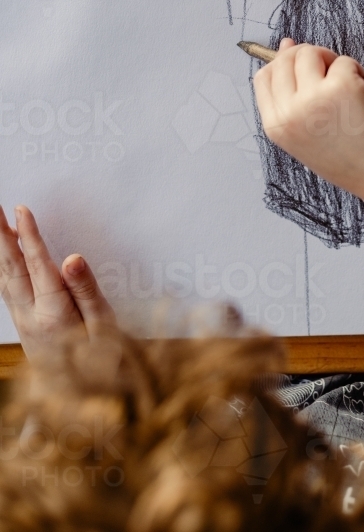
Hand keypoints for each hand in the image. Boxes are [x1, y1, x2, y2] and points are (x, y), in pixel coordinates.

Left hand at [0, 205, 114, 359]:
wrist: (85, 402)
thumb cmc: (102, 363)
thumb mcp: (103, 327)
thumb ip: (86, 290)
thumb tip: (72, 258)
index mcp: (54, 315)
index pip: (39, 266)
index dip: (30, 236)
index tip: (22, 209)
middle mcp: (31, 317)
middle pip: (12, 269)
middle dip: (0, 235)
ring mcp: (23, 322)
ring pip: (5, 278)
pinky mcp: (23, 325)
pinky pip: (7, 290)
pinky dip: (2, 267)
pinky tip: (3, 255)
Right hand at [253, 38, 363, 199]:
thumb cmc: (353, 156)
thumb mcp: (309, 132)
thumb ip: (294, 94)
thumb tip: (287, 45)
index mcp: (277, 126)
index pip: (264, 77)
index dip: (282, 63)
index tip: (300, 61)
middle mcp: (290, 112)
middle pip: (286, 60)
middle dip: (310, 57)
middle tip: (332, 74)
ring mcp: (313, 98)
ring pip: (311, 53)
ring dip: (333, 62)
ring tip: (350, 86)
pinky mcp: (341, 87)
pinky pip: (343, 61)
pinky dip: (357, 72)